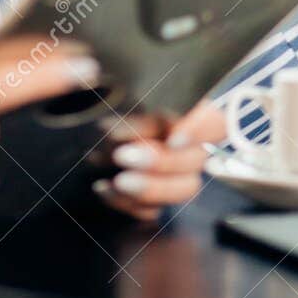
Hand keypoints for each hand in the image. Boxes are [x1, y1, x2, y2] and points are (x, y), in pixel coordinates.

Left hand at [92, 101, 225, 221]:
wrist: (83, 126)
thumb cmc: (106, 98)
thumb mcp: (121, 88)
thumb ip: (134, 93)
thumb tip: (121, 100)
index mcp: (192, 108)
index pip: (214, 120)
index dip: (199, 131)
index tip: (173, 139)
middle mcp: (191, 142)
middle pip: (197, 159)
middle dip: (160, 160)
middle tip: (123, 156)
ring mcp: (178, 173)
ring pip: (184, 188)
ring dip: (151, 187)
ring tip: (117, 181)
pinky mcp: (158, 199)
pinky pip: (156, 210)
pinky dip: (129, 203)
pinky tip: (104, 188)